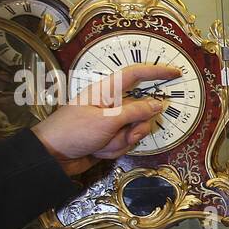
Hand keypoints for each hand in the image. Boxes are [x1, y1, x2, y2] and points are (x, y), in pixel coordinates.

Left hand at [31, 63, 180, 175]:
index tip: (175, 73)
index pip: (135, 75)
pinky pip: (125, 142)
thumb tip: (158, 104)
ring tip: (102, 144)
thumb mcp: (107, 120)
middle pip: (141, 110)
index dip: (156, 72)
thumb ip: (135, 111)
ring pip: (135, 129)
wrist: (52, 157)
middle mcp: (111, 104)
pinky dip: (115, 149)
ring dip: (122, 141)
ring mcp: (111, 122)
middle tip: (125, 135)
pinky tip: (99, 150)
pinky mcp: (109, 137)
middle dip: (136, 127)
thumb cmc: (73, 131)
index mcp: (106, 91)